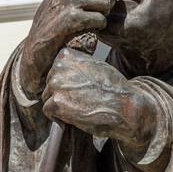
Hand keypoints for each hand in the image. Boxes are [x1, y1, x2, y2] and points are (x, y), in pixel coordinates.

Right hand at [19, 0, 118, 98]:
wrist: (38, 41)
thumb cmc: (58, 16)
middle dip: (109, 1)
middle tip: (100, 11)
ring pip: (107, 3)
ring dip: (103, 15)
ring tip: (92, 20)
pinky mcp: (73, 18)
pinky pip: (101, 20)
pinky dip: (98, 27)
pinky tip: (88, 29)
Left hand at [41, 51, 156, 156]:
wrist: (125, 107)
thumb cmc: (114, 89)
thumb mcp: (95, 66)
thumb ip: (77, 66)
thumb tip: (62, 73)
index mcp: (66, 55)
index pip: (55, 70)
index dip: (67, 82)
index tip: (80, 88)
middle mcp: (58, 66)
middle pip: (49, 84)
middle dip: (62, 94)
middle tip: (82, 101)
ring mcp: (56, 84)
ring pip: (47, 97)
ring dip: (60, 105)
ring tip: (80, 108)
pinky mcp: (55, 102)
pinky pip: (48, 111)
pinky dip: (58, 117)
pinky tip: (75, 116)